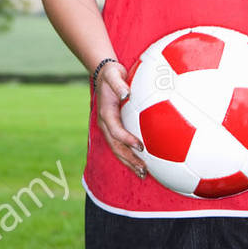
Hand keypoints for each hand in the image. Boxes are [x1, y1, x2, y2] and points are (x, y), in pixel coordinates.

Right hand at [95, 62, 145, 177]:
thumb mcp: (113, 74)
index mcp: (106, 113)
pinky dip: (130, 156)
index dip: (127, 140)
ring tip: (143, 174)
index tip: (140, 147)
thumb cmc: (112, 74)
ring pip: (118, 150)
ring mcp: (109, 129)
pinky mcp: (115, 130)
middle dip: (129, 159)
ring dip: (129, 162)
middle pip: (116, 146)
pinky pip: (121, 146)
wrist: (104, 74)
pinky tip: (143, 164)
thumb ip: (118, 83)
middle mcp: (106, 124)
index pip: (115, 130)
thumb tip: (126, 92)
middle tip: (143, 170)